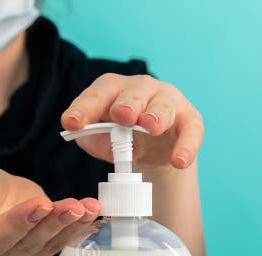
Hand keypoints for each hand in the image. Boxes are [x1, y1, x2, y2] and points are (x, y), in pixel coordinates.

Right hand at [0, 161, 99, 255]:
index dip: (19, 222)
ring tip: (90, 207)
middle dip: (54, 224)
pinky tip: (95, 217)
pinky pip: (60, 241)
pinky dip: (79, 230)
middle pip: (28, 243)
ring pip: (48, 244)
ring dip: (72, 227)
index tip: (40, 204)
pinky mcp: (39, 248)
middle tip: (75, 206)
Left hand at [60, 73, 203, 170]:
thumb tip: (114, 151)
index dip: (84, 108)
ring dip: (156, 115)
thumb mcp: (100, 142)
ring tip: (150, 126)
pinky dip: (186, 146)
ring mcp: (166, 101)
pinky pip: (191, 130)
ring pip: (162, 105)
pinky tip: (179, 161)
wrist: (153, 147)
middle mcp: (139, 89)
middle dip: (127, 103)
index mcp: (111, 89)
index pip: (97, 95)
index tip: (71, 123)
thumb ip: (97, 143)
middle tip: (121, 115)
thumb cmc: (118, 136)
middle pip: (133, 93)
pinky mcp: (189, 119)